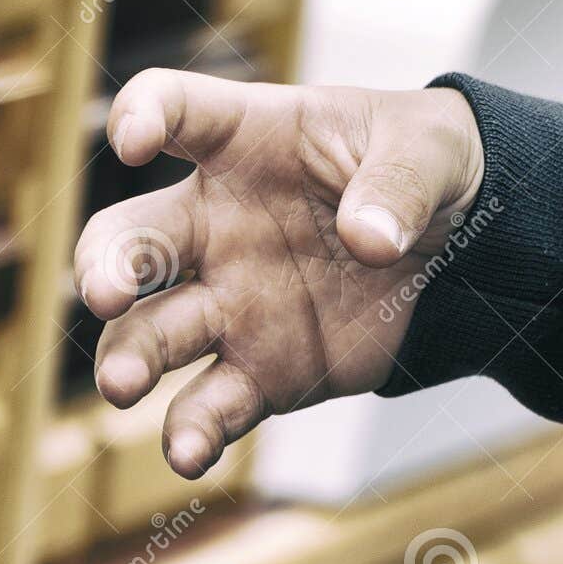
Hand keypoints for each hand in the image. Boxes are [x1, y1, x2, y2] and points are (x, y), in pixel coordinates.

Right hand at [73, 69, 484, 478]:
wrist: (456, 248)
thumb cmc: (422, 167)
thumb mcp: (431, 149)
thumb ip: (400, 183)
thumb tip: (371, 240)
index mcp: (247, 143)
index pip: (178, 108)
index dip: (144, 113)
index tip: (134, 138)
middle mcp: (216, 223)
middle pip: (132, 237)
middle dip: (108, 263)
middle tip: (106, 292)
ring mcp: (230, 301)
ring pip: (152, 332)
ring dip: (127, 357)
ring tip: (124, 385)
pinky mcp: (261, 370)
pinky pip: (211, 405)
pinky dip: (193, 432)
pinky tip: (189, 455)